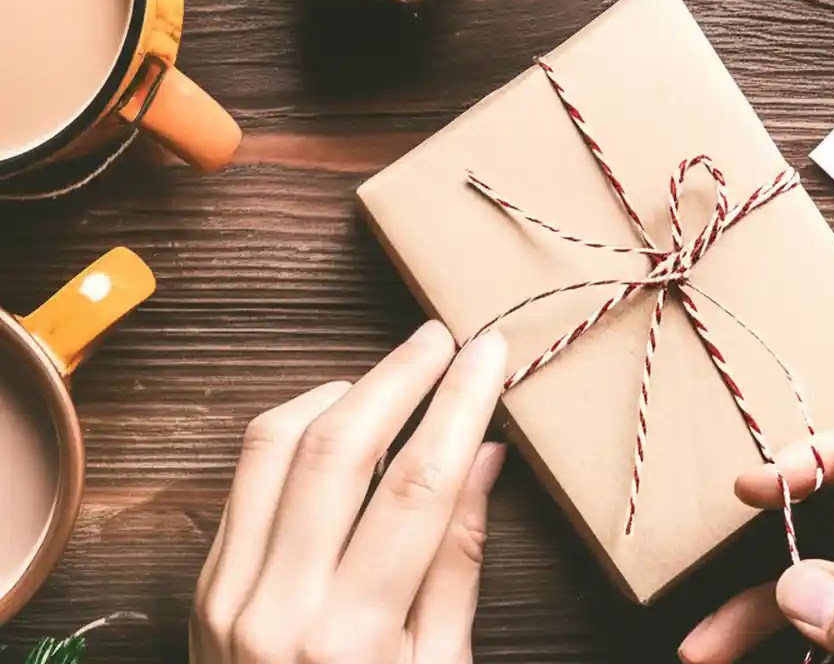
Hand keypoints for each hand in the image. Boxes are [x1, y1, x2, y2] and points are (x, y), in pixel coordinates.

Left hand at [190, 321, 507, 663]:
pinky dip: (292, 427)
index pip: (419, 483)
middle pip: (341, 446)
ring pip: (276, 444)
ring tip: (393, 373)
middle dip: (399, 376)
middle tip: (441, 337)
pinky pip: (244, 475)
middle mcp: (280, 604)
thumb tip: (484, 458)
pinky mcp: (205, 583)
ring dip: (340, 389)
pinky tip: (335, 418)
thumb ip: (458, 561)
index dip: (460, 403)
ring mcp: (229, 591)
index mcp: (356, 636)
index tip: (489, 353)